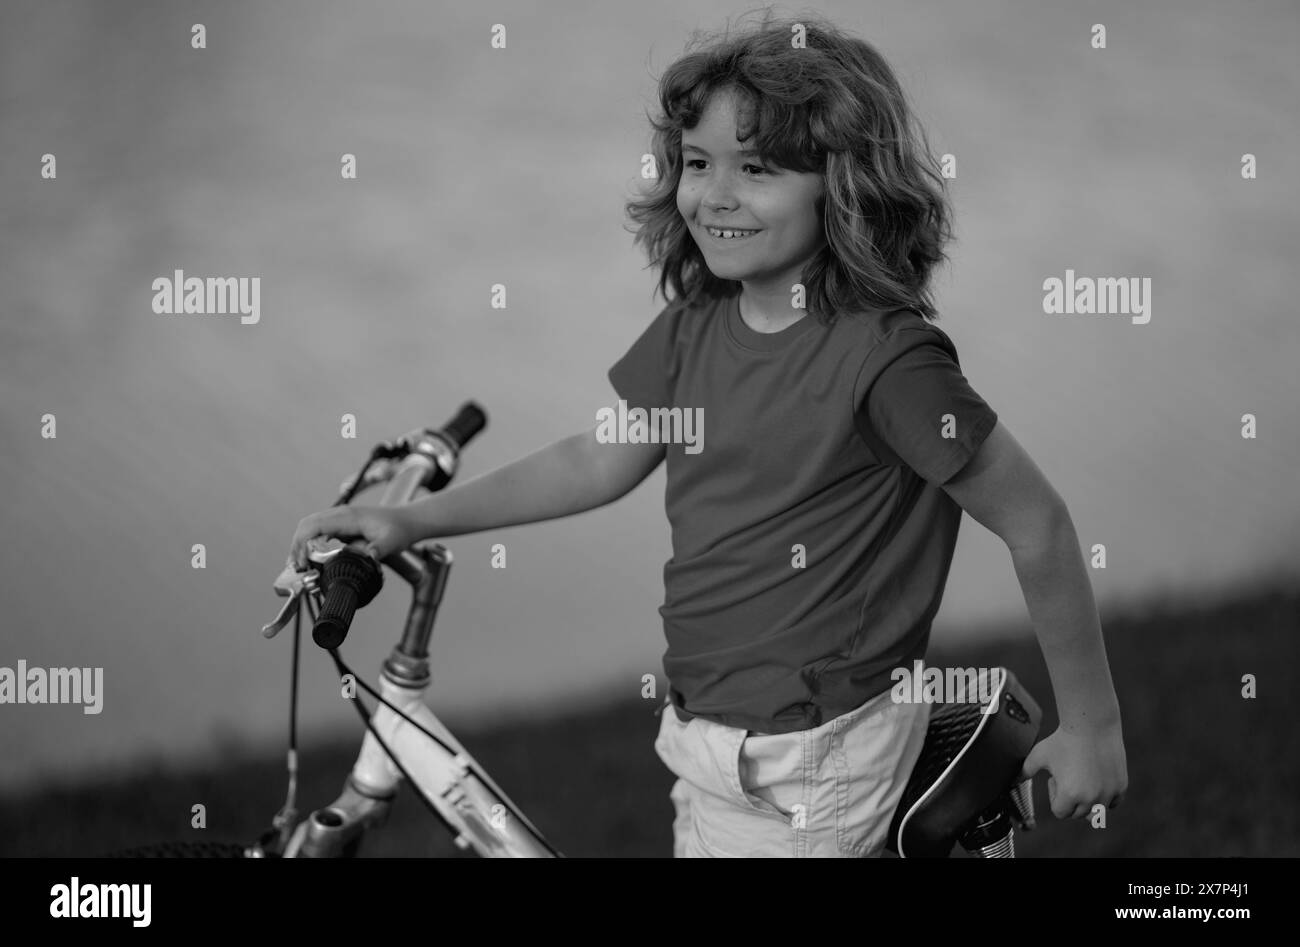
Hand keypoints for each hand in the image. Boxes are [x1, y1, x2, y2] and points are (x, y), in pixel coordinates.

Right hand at [288, 505, 414, 570]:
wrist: (406, 521)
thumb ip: (378, 550)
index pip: (314, 526)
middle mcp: (340, 515)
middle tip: (297, 569)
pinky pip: (318, 532)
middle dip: (296, 546)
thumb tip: (367, 558)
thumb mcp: (391, 542)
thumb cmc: (399, 529)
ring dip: (301, 546)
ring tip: (300, 567)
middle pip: (306, 525)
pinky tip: (310, 560)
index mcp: (348, 517)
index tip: (302, 563)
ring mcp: (339, 519)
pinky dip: (310, 545)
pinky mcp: (340, 526)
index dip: (302, 543)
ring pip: (309, 528)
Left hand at [1020, 718, 1127, 819]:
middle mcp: (1091, 799)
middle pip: (1078, 814)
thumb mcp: (1039, 755)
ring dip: (1088, 801)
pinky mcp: (1121, 786)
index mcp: (1069, 795)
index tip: (1056, 778)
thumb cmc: (1062, 740)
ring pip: (1096, 811)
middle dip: (1070, 799)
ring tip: (1081, 777)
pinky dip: (1105, 797)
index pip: (1060, 813)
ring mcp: (1108, 793)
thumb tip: (1011, 781)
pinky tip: (1096, 779)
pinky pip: (1112, 803)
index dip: (1054, 796)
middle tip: (1069, 775)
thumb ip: (1024, 772)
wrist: (1091, 724)